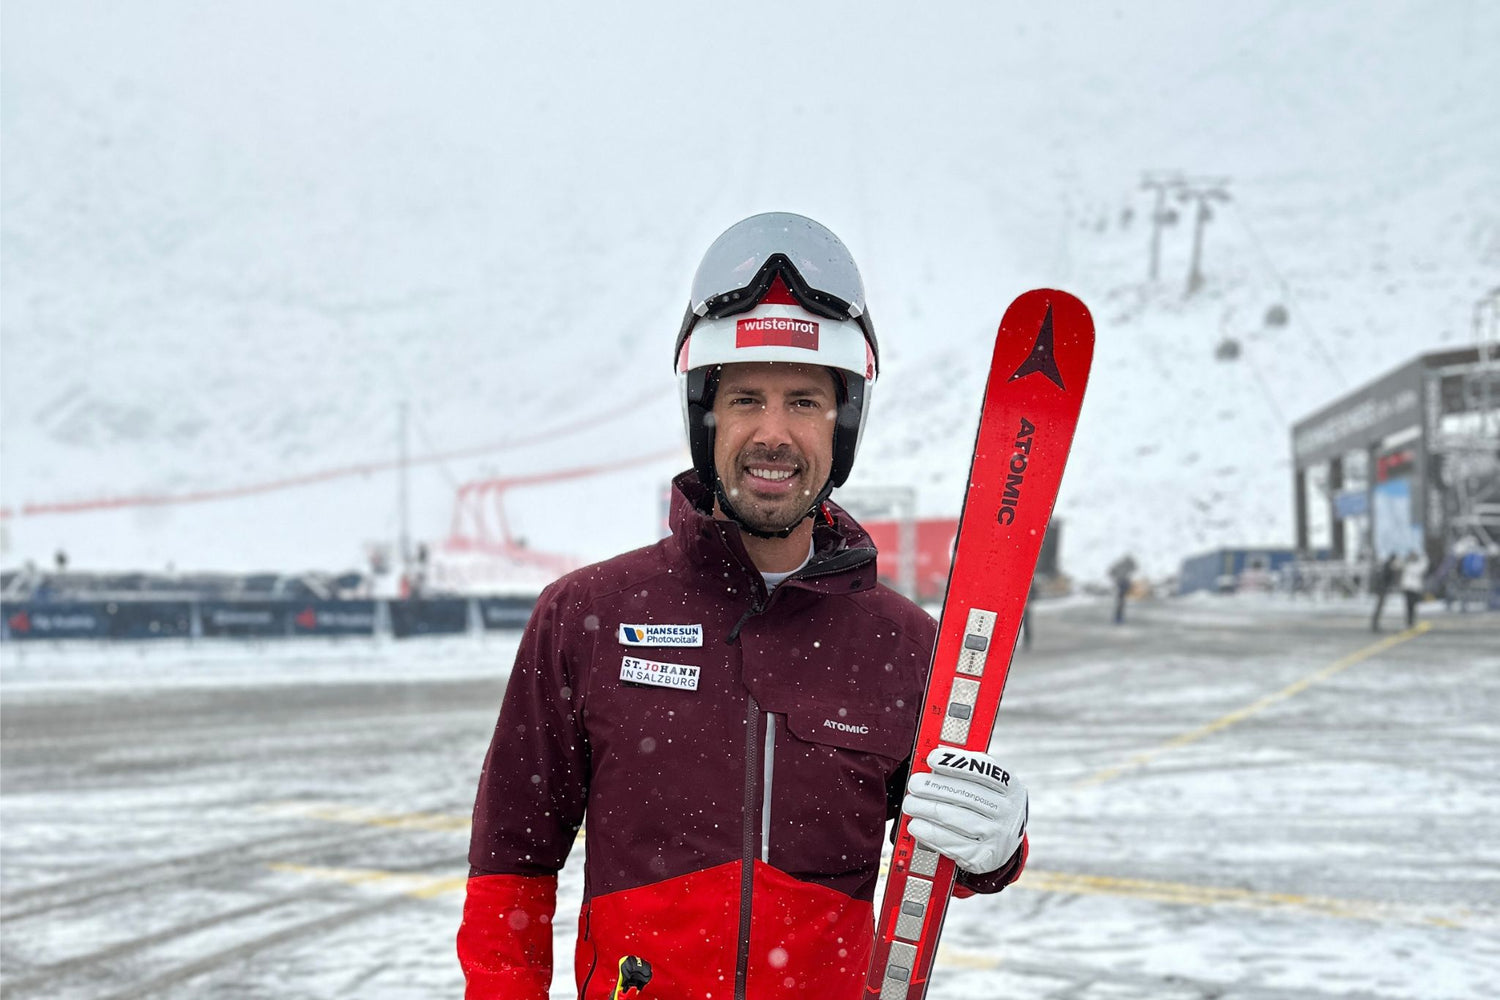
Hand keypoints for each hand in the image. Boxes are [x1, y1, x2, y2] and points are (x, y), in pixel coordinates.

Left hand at [901, 746, 1027, 874]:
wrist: (1002, 845)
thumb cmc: (987, 806)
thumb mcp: (989, 785)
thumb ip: (967, 769)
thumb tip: (936, 759)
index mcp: (1011, 788)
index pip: (984, 771)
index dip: (956, 763)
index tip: (932, 758)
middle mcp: (1008, 812)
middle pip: (966, 795)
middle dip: (934, 787)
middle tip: (914, 784)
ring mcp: (996, 837)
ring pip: (954, 818)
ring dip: (926, 809)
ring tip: (910, 804)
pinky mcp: (981, 857)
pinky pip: (949, 843)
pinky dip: (929, 832)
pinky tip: (916, 824)